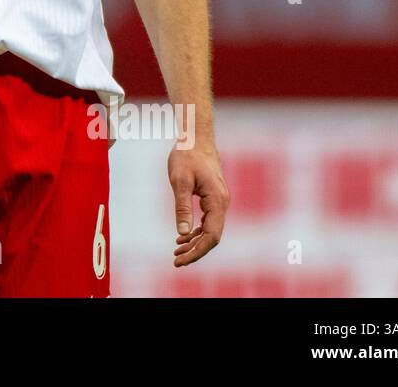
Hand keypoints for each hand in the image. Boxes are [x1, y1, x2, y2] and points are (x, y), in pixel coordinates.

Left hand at [167, 142, 228, 265]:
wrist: (196, 137)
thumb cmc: (186, 156)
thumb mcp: (179, 181)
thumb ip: (182, 207)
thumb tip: (182, 233)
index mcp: (217, 201)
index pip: (211, 236)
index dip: (197, 251)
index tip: (180, 260)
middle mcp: (222, 203)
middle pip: (212, 236)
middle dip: (195, 251)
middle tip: (175, 260)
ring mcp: (219, 200)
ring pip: (210, 230)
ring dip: (194, 242)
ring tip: (176, 251)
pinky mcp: (213, 197)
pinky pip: (208, 221)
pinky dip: (196, 231)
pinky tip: (183, 236)